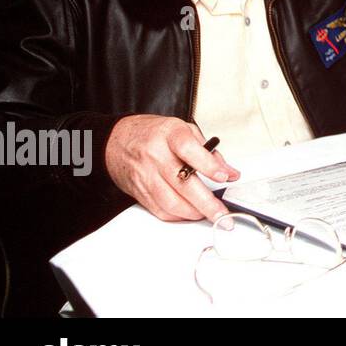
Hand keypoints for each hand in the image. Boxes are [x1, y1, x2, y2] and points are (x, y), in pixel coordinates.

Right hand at [105, 115, 239, 221]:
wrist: (116, 141)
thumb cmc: (154, 134)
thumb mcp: (184, 129)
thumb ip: (209, 151)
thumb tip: (230, 172)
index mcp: (169, 135)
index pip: (189, 149)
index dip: (208, 165)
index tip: (224, 176)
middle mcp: (156, 156)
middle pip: (183, 183)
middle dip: (206, 203)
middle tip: (223, 214)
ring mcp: (146, 176)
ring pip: (171, 202)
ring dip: (194, 213)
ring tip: (211, 215)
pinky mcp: (140, 192)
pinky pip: (160, 210)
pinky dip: (179, 216)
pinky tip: (192, 214)